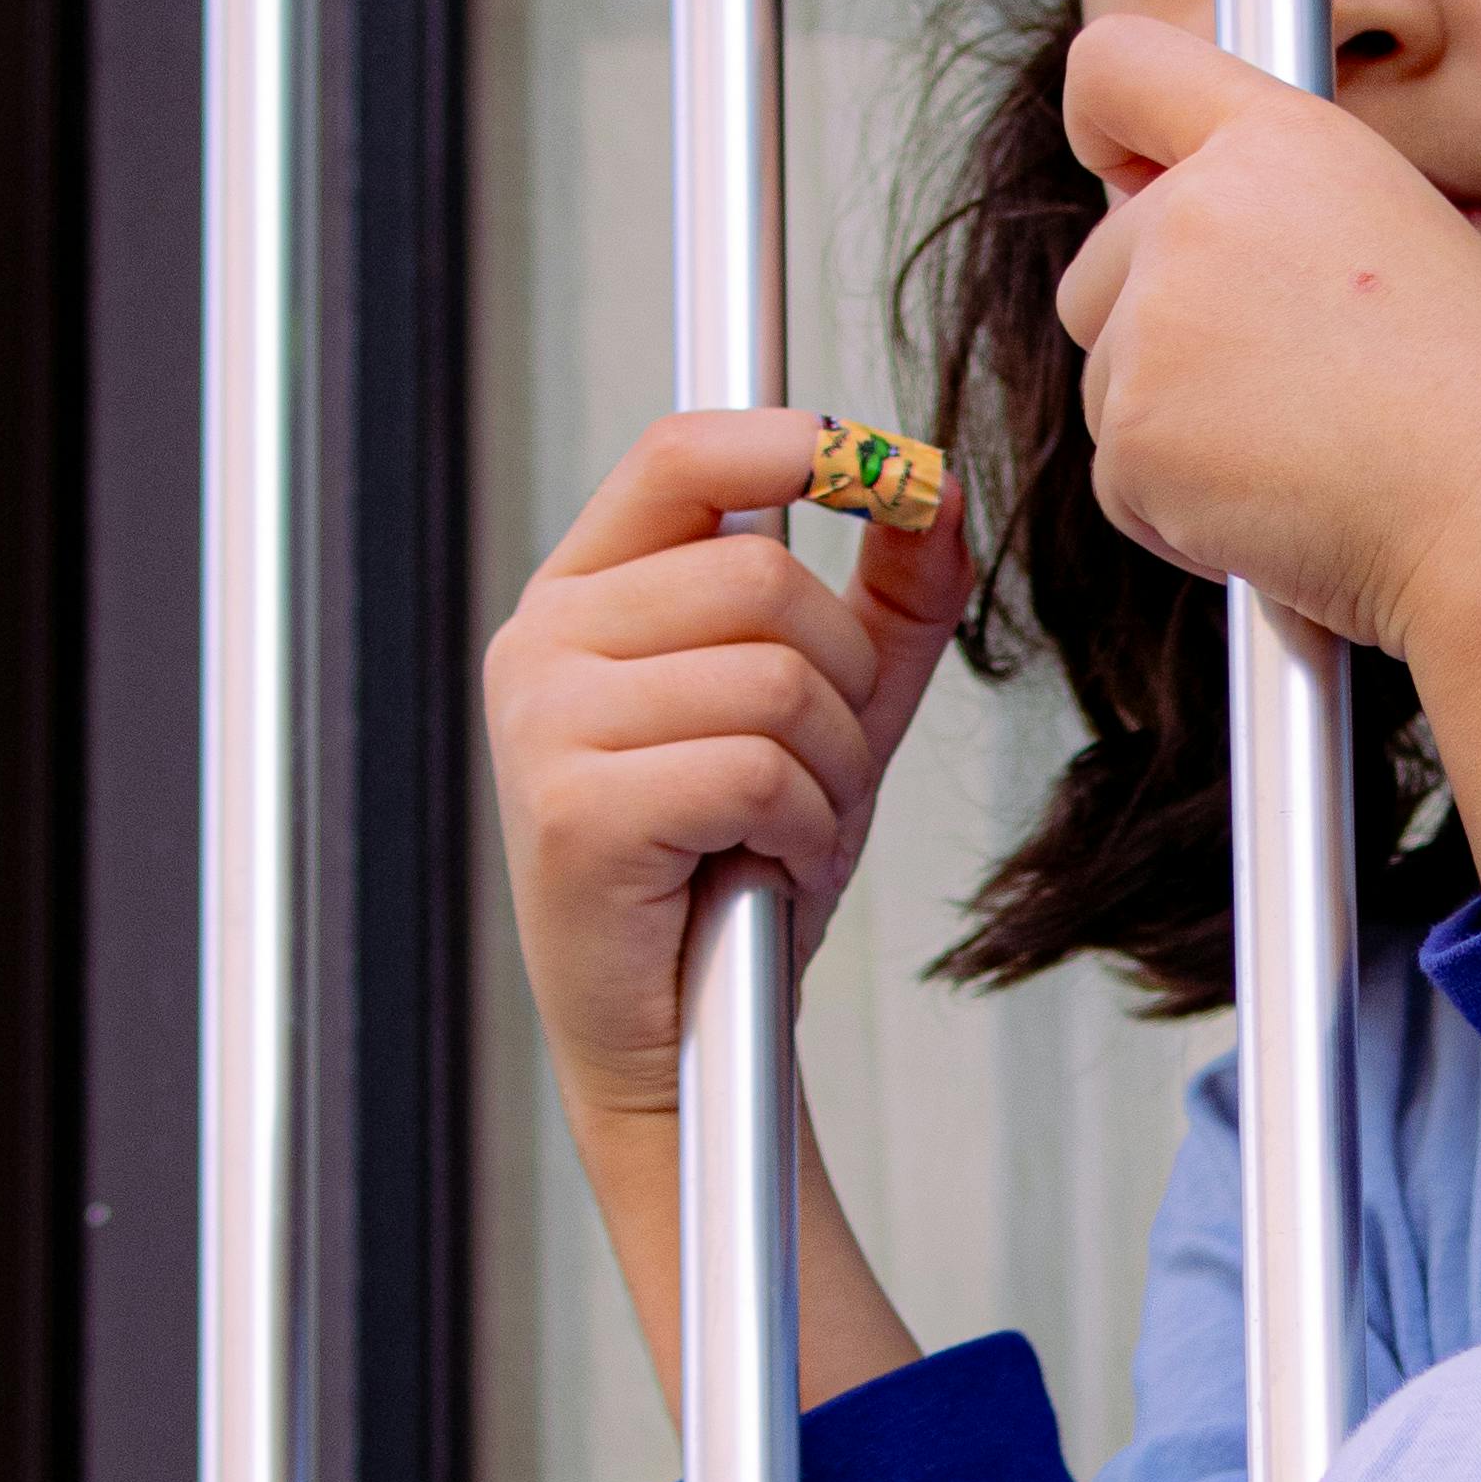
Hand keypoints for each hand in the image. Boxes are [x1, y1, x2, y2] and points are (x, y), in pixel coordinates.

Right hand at [486, 415, 967, 1405]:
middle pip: (763, 581)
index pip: (682, 454)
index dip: (796, 442)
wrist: (687, 1039)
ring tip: (784, 828)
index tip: (887, 472)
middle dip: (842, 684)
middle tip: (814, 773)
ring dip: (828, 771)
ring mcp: (544, 724)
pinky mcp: (572, 811)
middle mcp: (545, 644)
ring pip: (775, 678)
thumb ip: (888, 596)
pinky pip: (756, 768)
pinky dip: (803, 827)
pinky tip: (765, 865)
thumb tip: (936, 484)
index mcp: (588, 594)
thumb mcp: (834, 710)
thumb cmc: (736, 867)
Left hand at [1058, 19, 1480, 911]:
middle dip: (1158, 337)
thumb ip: (1275, 219)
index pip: (1120, 67)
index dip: (1103, 120)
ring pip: (1109, 383)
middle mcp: (1201, 209)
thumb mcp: (1397, 243)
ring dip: (1180, 435)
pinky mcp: (1135, 433)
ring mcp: (1156, 321)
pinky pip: (1120, 482)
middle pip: (1099, 266)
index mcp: (1281, 141)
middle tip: (1288, 392)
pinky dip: (1183, 517)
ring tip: (1310, 454)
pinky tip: (1285, 511)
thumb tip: (1160, 241)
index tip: (1120, 165)